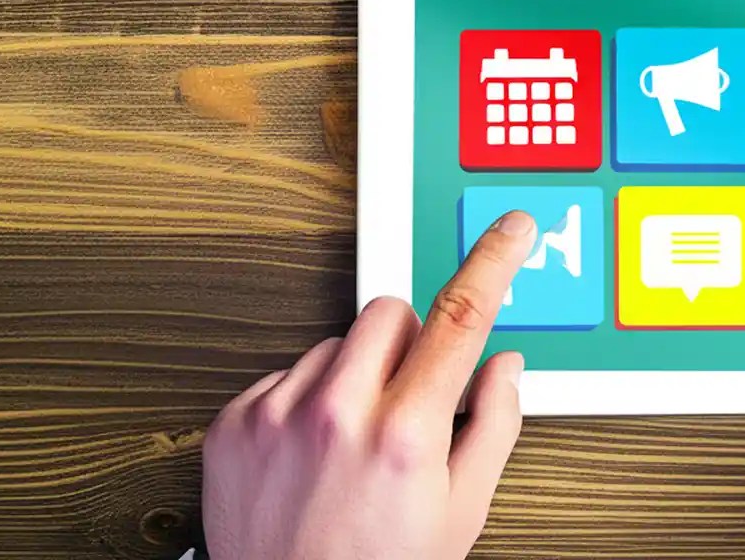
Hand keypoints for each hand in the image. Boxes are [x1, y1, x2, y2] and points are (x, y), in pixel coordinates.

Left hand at [201, 212, 536, 559]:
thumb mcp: (461, 513)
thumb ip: (493, 427)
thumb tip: (504, 367)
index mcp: (407, 434)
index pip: (461, 317)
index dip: (493, 262)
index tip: (510, 230)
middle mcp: (339, 413)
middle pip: (390, 312)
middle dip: (410, 342)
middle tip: (410, 398)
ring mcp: (279, 414)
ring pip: (336, 340)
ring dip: (356, 372)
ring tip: (354, 438)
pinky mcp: (234, 422)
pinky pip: (285, 372)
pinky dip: (306, 398)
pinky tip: (312, 448)